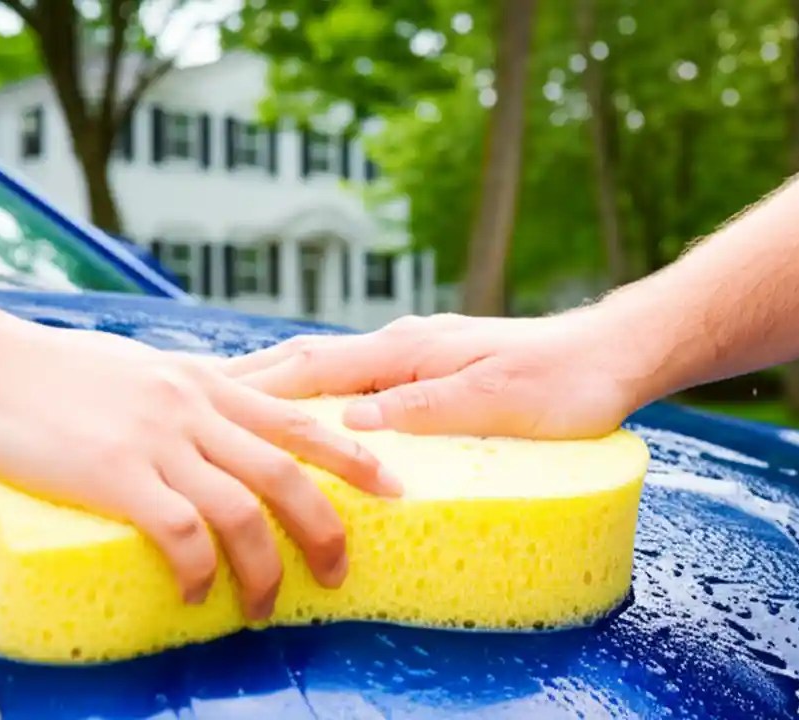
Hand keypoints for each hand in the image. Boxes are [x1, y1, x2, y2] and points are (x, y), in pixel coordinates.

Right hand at [0, 320, 400, 620]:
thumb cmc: (57, 370)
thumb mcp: (144, 368)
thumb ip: (191, 392)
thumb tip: (225, 414)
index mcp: (205, 384)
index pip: (298, 418)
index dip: (353, 455)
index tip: (392, 485)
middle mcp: (193, 408)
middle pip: (287, 469)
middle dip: (324, 525)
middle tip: (339, 570)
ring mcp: (156, 439)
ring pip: (242, 507)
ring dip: (262, 566)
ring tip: (261, 608)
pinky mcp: (114, 472)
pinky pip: (178, 530)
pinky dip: (196, 569)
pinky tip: (193, 593)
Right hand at [222, 311, 651, 438]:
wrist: (611, 356)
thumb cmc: (562, 383)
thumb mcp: (496, 402)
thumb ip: (424, 410)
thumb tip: (347, 425)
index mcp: (407, 351)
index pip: (313, 369)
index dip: (254, 388)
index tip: (200, 400)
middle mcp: (401, 348)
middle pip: (307, 363)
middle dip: (248, 383)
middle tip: (187, 401)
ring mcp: (414, 357)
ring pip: (327, 372)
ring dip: (277, 388)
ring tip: (227, 412)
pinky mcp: (431, 373)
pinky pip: (355, 384)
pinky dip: (315, 397)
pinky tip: (304, 418)